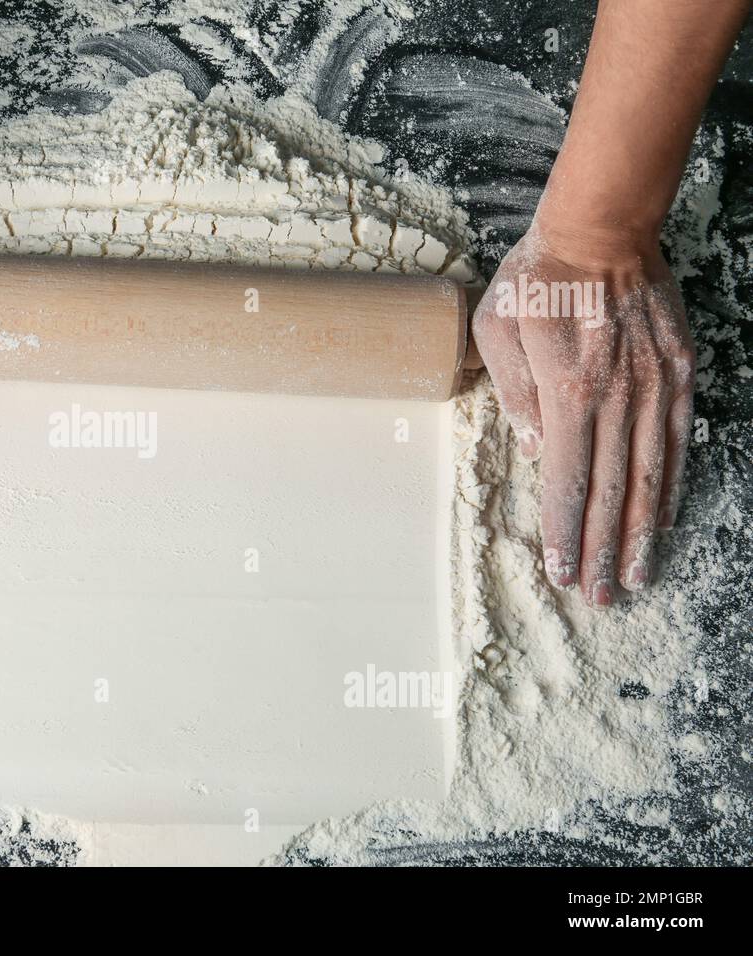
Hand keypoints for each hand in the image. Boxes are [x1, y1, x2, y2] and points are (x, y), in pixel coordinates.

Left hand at [472, 225, 695, 607]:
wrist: (600, 228)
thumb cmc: (535, 280)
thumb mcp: (495, 332)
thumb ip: (514, 396)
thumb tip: (536, 454)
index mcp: (568, 393)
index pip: (567, 481)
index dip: (566, 532)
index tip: (563, 573)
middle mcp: (617, 398)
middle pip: (610, 492)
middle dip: (603, 551)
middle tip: (599, 597)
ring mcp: (654, 387)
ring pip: (649, 476)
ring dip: (642, 533)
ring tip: (636, 577)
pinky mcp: (680, 372)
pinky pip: (677, 441)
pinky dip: (671, 485)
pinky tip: (665, 519)